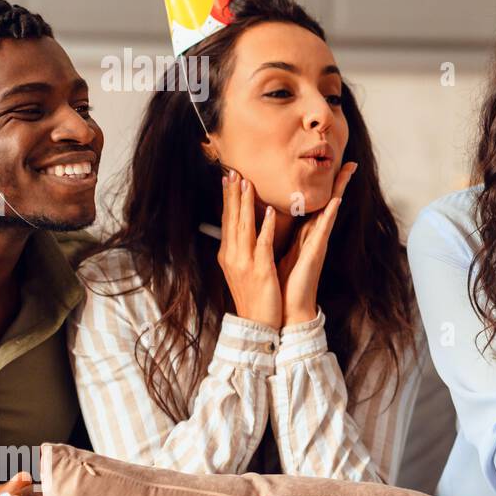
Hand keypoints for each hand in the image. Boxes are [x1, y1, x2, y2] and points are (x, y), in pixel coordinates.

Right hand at [217, 171, 281, 328]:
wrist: (256, 323)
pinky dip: (265, 227)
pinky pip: (263, 244)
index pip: (227, 221)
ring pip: (244, 227)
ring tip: (247, 183)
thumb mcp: (241, 270)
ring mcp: (246, 263)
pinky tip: (269, 212)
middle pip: (232, 220)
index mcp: (229, 255)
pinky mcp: (260, 270)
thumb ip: (240, 251)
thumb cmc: (253, 296)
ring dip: (245, 204)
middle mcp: (233, 256)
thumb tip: (239, 233)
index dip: (228, 199)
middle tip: (232, 172)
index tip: (228, 179)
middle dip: (232, 195)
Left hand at [278, 162, 355, 326]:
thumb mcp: (275, 253)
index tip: (325, 169)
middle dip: (338, 184)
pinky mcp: (316, 253)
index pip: (312, 206)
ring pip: (329, 211)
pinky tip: (336, 200)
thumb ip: (274, 236)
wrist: (285, 309)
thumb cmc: (281, 285)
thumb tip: (265, 221)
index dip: (319, 188)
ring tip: (348, 171)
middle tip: (350, 163)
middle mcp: (313, 237)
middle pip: (327, 203)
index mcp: (303, 236)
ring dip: (339, 191)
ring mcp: (317, 243)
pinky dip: (329, 214)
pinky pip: (323, 229)